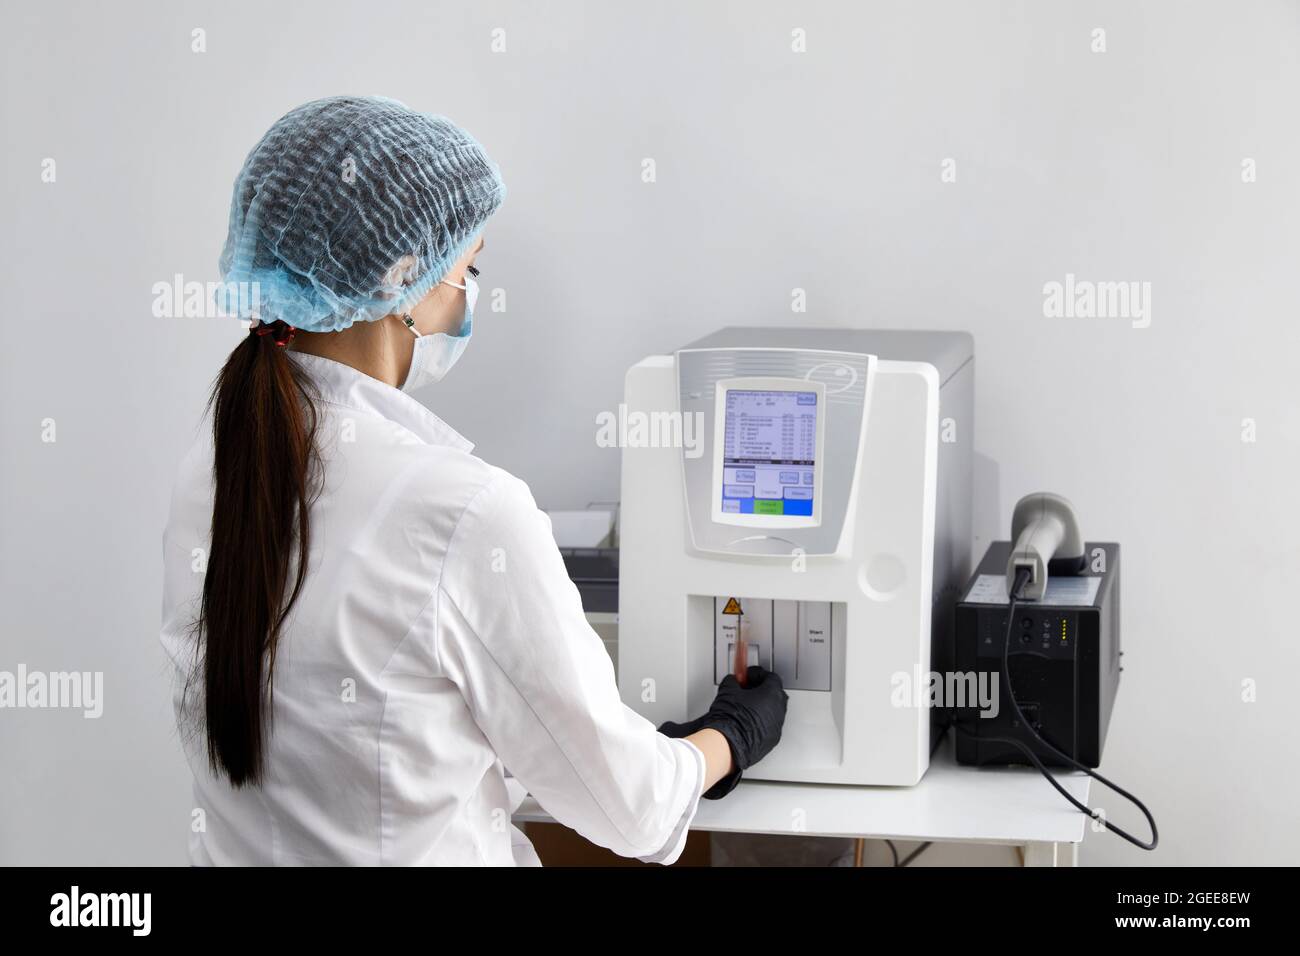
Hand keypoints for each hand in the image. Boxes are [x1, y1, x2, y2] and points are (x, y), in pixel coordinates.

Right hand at [659, 666, 788, 798]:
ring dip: (761, 707)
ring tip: (744, 707)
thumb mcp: (727, 690)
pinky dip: (760, 721)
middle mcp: (779, 710)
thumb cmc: (730, 719)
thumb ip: (733, 681)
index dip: (757, 675)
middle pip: (774, 693)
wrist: (728, 744)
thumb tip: (733, 681)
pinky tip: (745, 722)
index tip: (747, 676)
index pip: (771, 677)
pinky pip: (769, 725)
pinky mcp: (772, 740)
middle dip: (760, 690)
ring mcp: (777, 726)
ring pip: (772, 711)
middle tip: (746, 690)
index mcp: (772, 694)